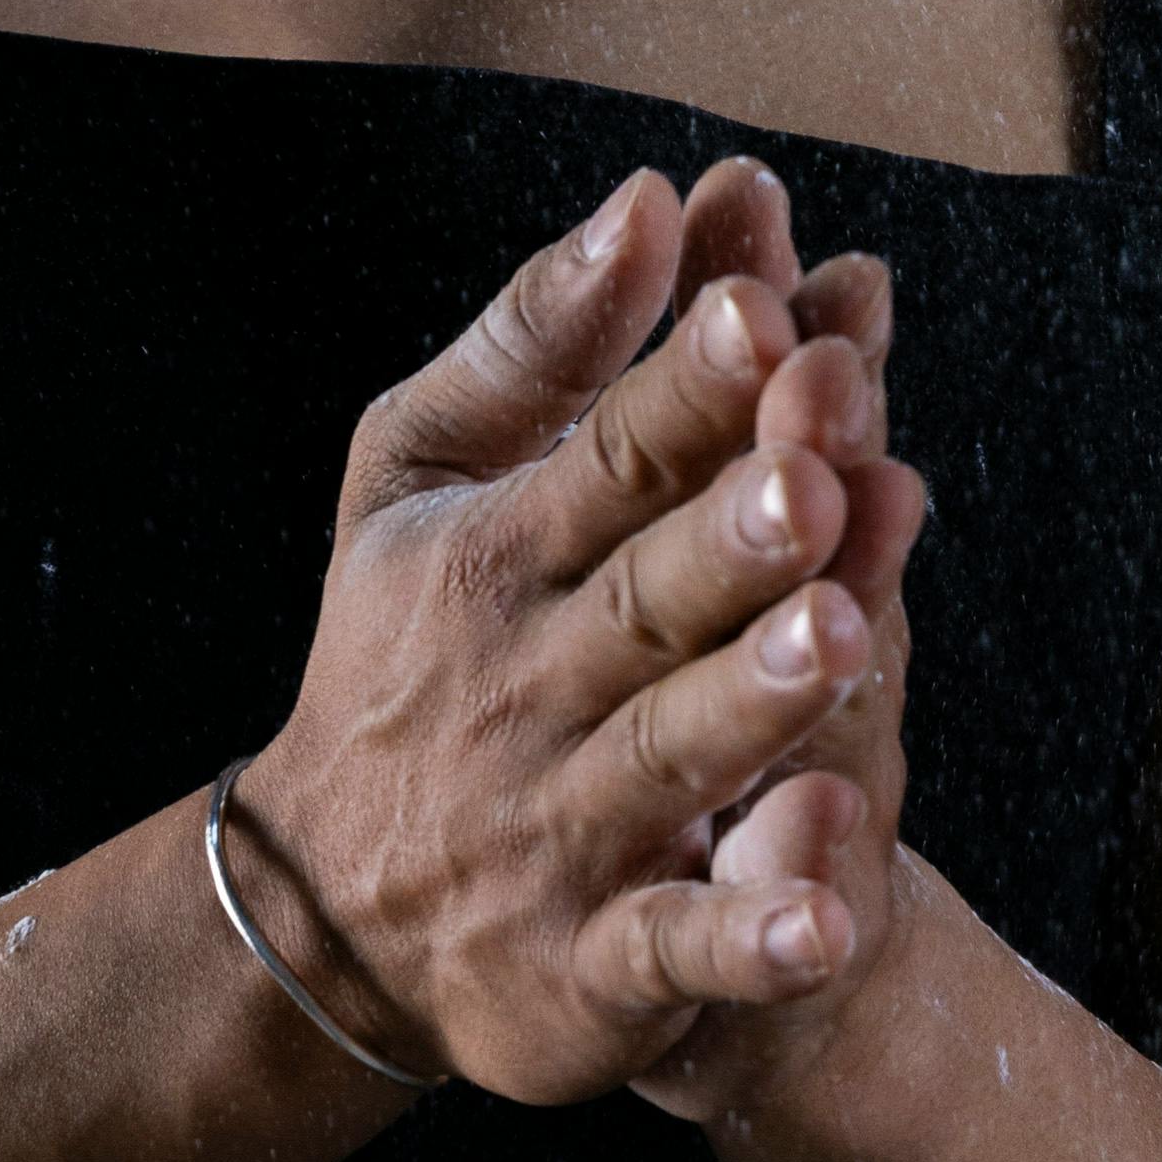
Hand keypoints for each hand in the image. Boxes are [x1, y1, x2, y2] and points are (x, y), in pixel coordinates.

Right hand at [234, 161, 927, 1104]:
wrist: (323, 909)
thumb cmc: (404, 654)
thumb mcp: (419, 475)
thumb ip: (537, 341)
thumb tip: (651, 197)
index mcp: (500, 555)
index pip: (612, 459)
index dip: (690, 391)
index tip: (765, 308)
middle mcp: (532, 687)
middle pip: (646, 603)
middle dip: (730, 540)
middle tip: (813, 475)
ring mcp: (561, 828)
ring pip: (667, 757)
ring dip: (749, 705)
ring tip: (838, 641)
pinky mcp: (593, 964)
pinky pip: (672, 951)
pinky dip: (742, 943)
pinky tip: (820, 925)